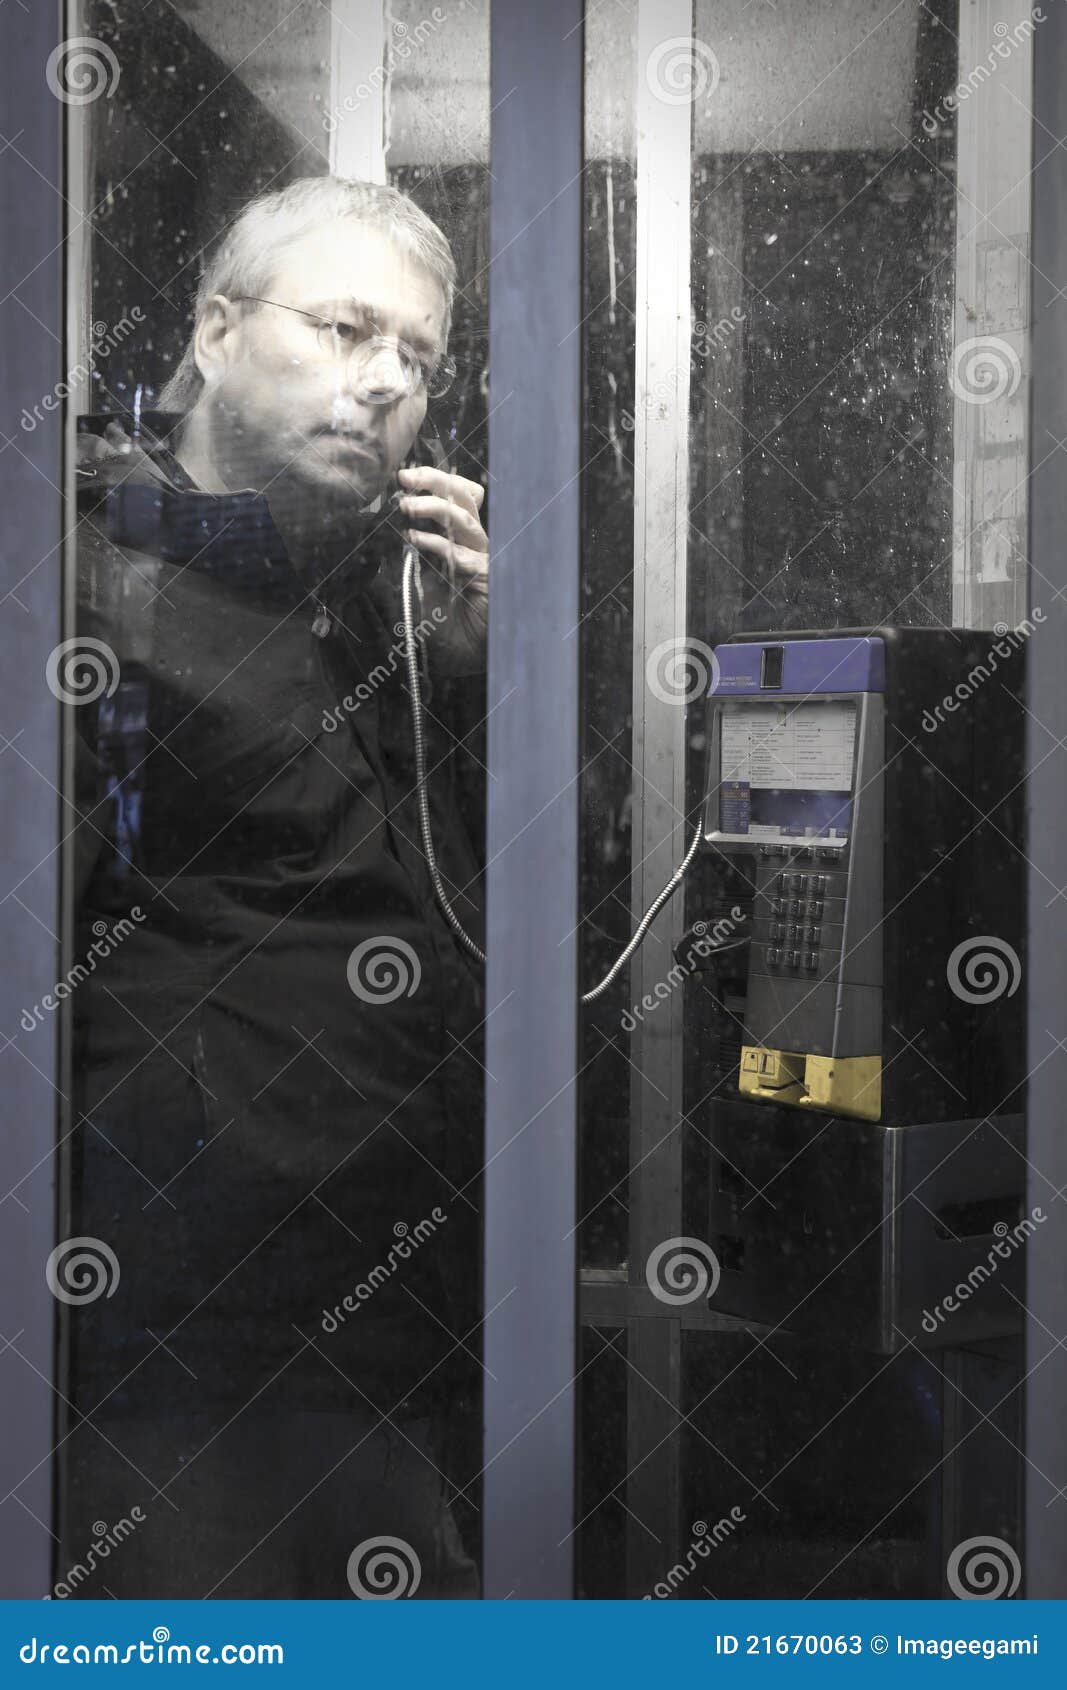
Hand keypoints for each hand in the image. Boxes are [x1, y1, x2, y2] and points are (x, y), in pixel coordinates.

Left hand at [397, 463, 487, 673]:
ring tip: (406, 506)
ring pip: (465, 519)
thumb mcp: (410, 588)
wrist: (462, 659)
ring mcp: (483, 560)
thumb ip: (398, 563)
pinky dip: (439, 545)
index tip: (402, 477)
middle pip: (463, 497)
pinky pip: (465, 556)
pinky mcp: (489, 581)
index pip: (456, 497)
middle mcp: (472, 545)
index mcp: (458, 540)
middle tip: (404, 477)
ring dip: (434, 508)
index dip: (434, 482)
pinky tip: (416, 541)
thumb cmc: (441, 627)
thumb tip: (374, 541)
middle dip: (434, 481)